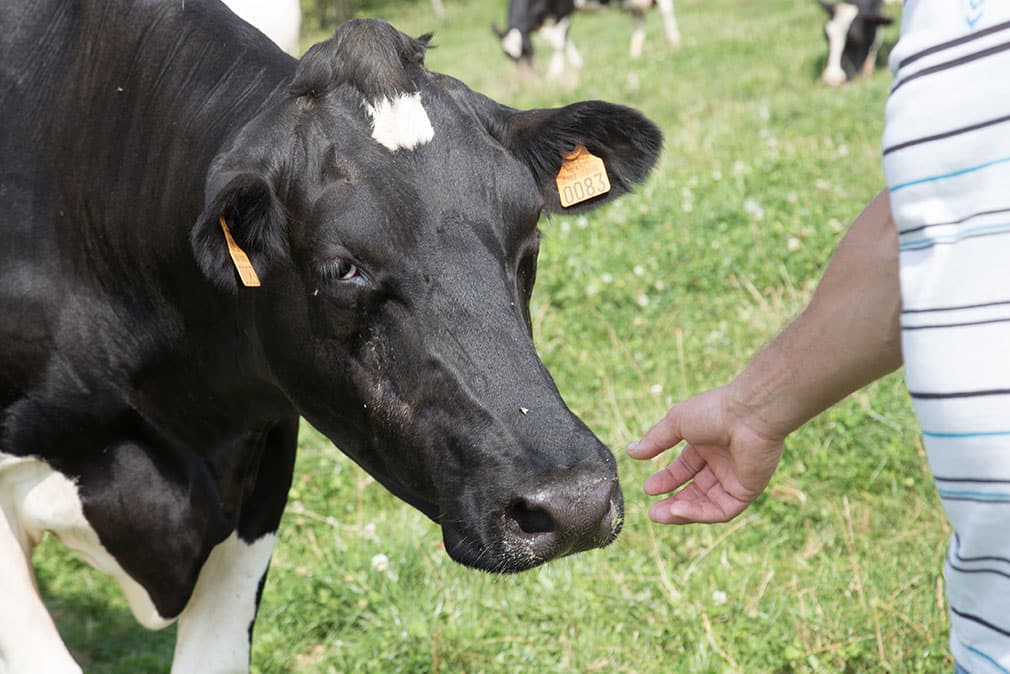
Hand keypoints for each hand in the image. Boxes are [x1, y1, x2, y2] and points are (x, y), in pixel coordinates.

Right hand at [628, 385, 784, 523]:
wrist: (748, 413)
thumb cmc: (714, 411)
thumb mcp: (676, 423)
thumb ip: (655, 441)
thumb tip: (630, 452)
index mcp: (707, 446)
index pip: (685, 469)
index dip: (666, 480)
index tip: (648, 488)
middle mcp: (722, 464)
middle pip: (695, 491)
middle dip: (672, 502)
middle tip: (652, 512)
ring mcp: (734, 479)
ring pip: (706, 505)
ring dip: (682, 512)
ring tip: (659, 515)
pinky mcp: (746, 492)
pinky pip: (720, 510)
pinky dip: (699, 513)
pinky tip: (678, 509)